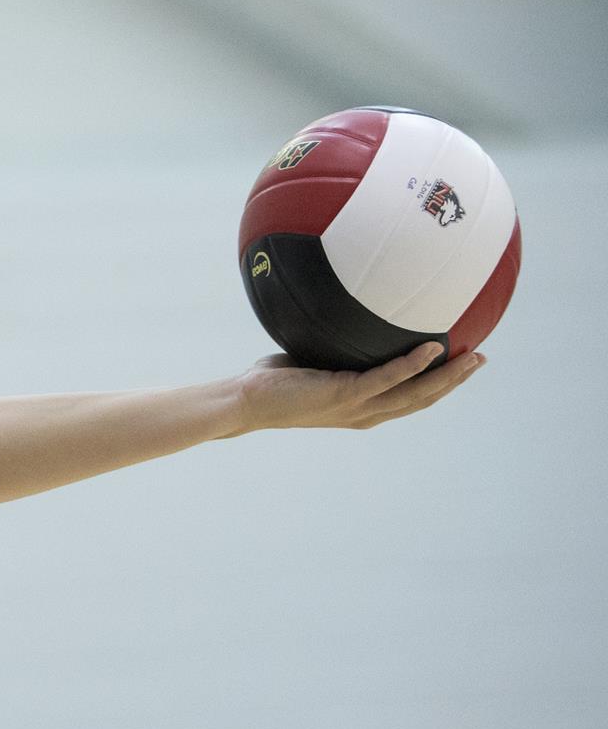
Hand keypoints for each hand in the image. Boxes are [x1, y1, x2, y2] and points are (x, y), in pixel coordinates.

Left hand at [231, 342, 482, 434]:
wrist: (245, 401)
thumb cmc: (275, 382)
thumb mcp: (314, 363)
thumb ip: (336, 348)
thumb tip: (346, 315)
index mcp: (362, 409)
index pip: (410, 401)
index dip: (440, 387)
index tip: (463, 366)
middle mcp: (364, 413)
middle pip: (422, 400)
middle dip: (454, 382)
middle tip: (482, 359)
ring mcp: (355, 407)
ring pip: (413, 394)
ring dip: (446, 377)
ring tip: (472, 358)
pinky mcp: (342, 395)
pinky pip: (384, 378)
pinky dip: (410, 365)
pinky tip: (430, 348)